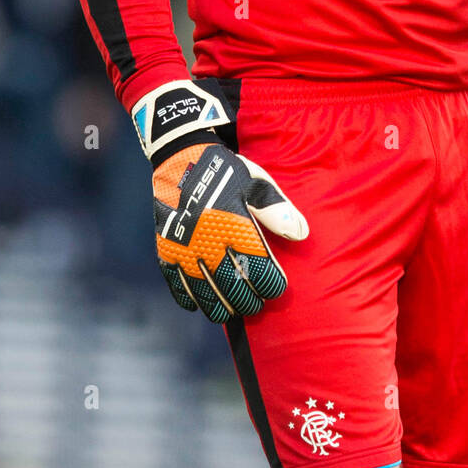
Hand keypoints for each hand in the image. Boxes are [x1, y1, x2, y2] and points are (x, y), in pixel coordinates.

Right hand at [153, 140, 308, 321]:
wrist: (180, 156)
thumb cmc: (225, 169)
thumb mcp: (256, 182)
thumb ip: (277, 209)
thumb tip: (301, 234)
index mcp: (235, 223)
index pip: (258, 266)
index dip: (269, 283)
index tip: (275, 289)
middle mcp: (210, 240)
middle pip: (232, 284)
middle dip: (247, 300)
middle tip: (256, 304)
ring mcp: (185, 246)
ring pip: (204, 289)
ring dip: (219, 305)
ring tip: (231, 312)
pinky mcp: (167, 247)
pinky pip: (176, 281)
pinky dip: (187, 297)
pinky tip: (197, 305)